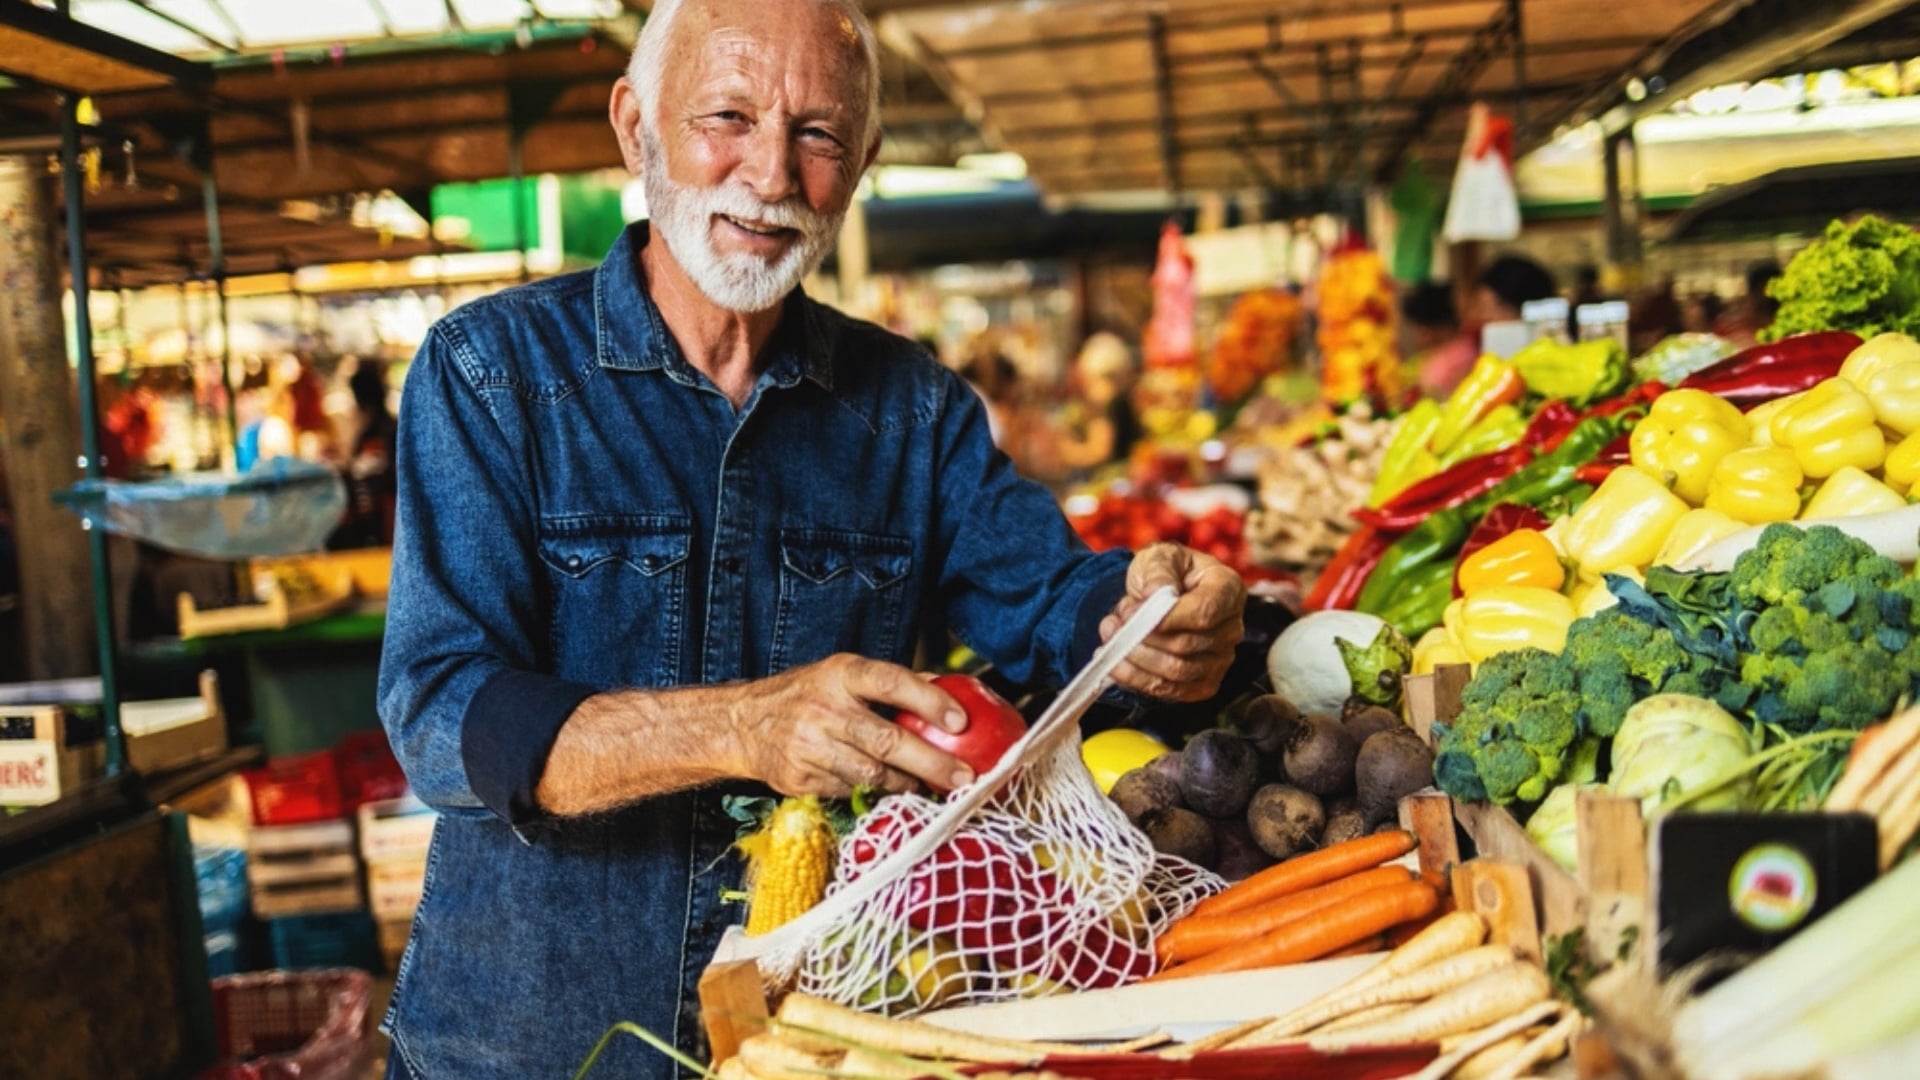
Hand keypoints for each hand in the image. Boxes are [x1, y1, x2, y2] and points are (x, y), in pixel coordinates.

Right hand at [727, 655, 974, 797]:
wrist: (743, 724)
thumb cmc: (806, 695)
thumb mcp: (842, 674)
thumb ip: (890, 683)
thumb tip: (947, 692)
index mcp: (841, 674)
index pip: (891, 682)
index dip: (929, 702)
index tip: (960, 722)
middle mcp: (824, 708)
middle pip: (887, 740)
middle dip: (932, 762)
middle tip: (965, 777)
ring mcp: (810, 746)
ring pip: (872, 774)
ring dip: (907, 784)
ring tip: (931, 788)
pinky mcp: (801, 778)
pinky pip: (850, 792)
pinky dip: (875, 795)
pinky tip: (891, 793)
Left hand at [1101, 543, 1245, 701]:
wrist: (1158, 595)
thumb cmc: (1164, 573)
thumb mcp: (1158, 557)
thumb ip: (1158, 570)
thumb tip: (1154, 593)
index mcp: (1228, 590)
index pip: (1205, 611)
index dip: (1168, 618)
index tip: (1134, 614)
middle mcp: (1231, 628)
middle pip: (1186, 645)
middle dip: (1141, 636)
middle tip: (1113, 622)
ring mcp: (1220, 660)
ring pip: (1176, 672)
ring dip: (1135, 658)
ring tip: (1112, 637)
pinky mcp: (1203, 683)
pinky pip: (1171, 691)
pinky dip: (1137, 680)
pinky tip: (1116, 664)